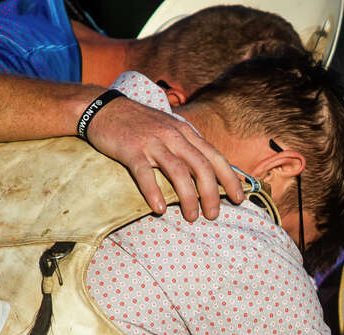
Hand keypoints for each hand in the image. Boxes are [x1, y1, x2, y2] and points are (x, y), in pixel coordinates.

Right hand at [84, 97, 243, 220]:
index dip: (229, 179)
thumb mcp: (170, 130)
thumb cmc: (140, 125)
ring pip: (178, 172)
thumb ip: (188, 148)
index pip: (215, 157)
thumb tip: (208, 173)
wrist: (105, 108)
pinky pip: (145, 174)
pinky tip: (159, 210)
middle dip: (211, 194)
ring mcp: (152, 142)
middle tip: (213, 215)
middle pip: (201, 167)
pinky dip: (153, 193)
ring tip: (192, 217)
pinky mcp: (131, 150)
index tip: (239, 199)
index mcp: (186, 133)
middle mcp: (173, 136)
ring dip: (188, 198)